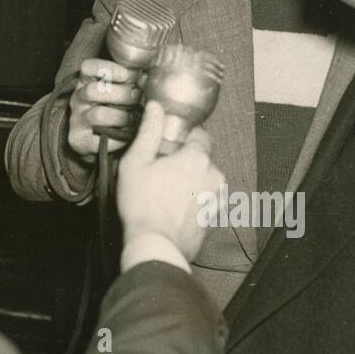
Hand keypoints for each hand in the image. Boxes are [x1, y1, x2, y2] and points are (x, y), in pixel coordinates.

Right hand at [66, 57, 141, 157]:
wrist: (100, 139)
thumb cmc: (115, 108)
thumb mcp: (119, 90)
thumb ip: (130, 81)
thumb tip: (148, 78)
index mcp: (87, 81)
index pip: (88, 67)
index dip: (106, 68)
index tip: (126, 75)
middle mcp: (78, 98)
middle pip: (92, 90)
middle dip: (121, 95)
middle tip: (136, 99)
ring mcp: (77, 119)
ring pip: (98, 114)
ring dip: (122, 117)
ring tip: (133, 119)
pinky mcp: (79, 140)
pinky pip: (99, 138)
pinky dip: (118, 138)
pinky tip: (127, 135)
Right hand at [116, 101, 223, 262]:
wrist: (155, 246)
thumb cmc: (142, 205)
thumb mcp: (136, 162)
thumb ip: (149, 131)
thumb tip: (155, 107)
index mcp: (198, 158)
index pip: (201, 135)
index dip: (184, 137)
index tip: (169, 145)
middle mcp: (214, 175)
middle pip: (203, 158)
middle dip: (186, 161)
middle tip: (161, 171)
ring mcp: (217, 199)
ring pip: (205, 179)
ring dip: (192, 181)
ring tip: (166, 192)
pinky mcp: (215, 218)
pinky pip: (206, 199)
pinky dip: (194, 200)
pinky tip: (173, 207)